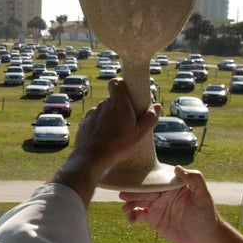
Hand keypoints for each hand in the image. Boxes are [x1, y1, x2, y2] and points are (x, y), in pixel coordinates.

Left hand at [53, 78, 159, 204]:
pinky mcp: (84, 124)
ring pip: (103, 110)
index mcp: (118, 103)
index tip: (129, 93)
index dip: (122, 85)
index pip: (116, 82)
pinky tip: (104, 138)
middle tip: (127, 121)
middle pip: (112, 99)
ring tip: (115, 133)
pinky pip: (94, 120)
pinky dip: (99, 126)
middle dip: (119, 106)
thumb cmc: (117, 146)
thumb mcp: (140, 134)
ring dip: (109, 117)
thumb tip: (157, 106)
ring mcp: (92, 114)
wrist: (90, 159)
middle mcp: (103, 105)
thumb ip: (150, 118)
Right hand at [120, 166, 220, 242]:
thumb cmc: (207, 215)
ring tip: (126, 210)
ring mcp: (157, 205)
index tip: (133, 180)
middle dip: (132, 192)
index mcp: (172, 185)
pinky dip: (132, 215)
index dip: (144, 180)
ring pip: (138, 201)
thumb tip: (177, 167)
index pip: (155, 180)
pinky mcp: (154, 218)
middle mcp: (163, 194)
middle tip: (123, 195)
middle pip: (144, 190)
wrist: (205, 237)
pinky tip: (132, 220)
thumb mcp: (203, 196)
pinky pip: (138, 214)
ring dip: (129, 204)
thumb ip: (194, 180)